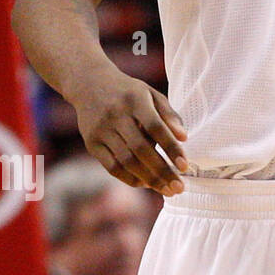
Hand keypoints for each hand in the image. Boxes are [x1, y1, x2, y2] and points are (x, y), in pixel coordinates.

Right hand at [72, 66, 188, 195]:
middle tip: (178, 188)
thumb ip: (169, 115)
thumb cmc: (129, 92)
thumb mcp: (152, 94)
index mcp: (135, 100)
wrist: (89, 84)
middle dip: (162, 171)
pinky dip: (129, 178)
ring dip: (148, 179)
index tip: (185, 166)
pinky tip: (145, 184)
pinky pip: (111, 166)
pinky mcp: (91, 143)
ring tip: (166, 190)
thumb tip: (184, 138)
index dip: (171, 148)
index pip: (156, 127)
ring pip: (126, 161)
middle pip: (141, 149)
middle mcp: (116, 116)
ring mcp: (101, 131)